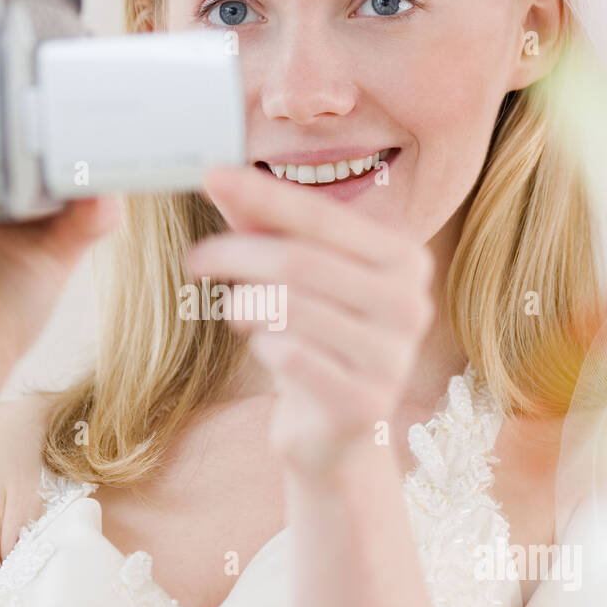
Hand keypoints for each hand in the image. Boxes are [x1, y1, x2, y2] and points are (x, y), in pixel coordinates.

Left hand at [186, 165, 435, 478]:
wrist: (337, 431)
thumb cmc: (315, 340)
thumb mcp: (294, 278)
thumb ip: (265, 228)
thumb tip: (219, 178)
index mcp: (405, 260)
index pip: (323, 217)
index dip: (264, 194)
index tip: (211, 175)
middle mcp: (410, 305)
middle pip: (299, 262)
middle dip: (236, 254)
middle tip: (195, 259)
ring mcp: (393, 357)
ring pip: (289, 308)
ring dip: (246, 305)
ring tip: (238, 311)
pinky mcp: (366, 403)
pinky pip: (290, 357)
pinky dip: (263, 348)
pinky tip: (267, 350)